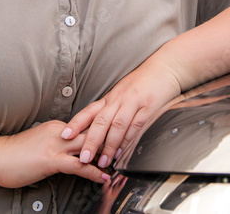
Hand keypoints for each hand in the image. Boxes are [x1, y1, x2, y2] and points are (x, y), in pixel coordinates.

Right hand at [0, 120, 109, 187]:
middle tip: (127, 144)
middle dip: (110, 139)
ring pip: (88, 147)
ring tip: (120, 162)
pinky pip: (78, 165)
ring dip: (106, 155)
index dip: (103, 131)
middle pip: (92, 132)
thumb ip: (57, 141)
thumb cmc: (15, 152)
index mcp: (58, 127)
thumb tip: (70, 148)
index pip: (86, 126)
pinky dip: (93, 172)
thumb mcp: (40, 141)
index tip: (116, 133)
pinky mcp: (51, 160)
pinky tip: (102, 177)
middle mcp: (60, 132)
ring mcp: (56, 145)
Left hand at [61, 56, 182, 169]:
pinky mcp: (148, 106)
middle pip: (100, 121)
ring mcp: (133, 102)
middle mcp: (119, 99)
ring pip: (117, 125)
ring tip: (104, 161)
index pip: (89, 110)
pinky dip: (128, 139)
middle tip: (83, 158)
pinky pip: (135, 125)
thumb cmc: (144, 82)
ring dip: (109, 145)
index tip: (65, 135)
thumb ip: (112, 109)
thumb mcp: (123, 93)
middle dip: (90, 141)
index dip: (76, 123)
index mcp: (111, 97)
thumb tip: (100, 130)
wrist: (165, 67)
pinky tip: (124, 150)